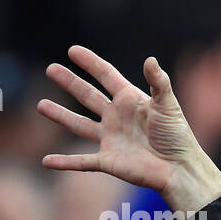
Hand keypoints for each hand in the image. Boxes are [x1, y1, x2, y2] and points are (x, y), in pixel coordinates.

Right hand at [37, 46, 220, 210]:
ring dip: (60, 115)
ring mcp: (111, 139)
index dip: (90, 63)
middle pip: (88, 96)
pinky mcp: (108, 161)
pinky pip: (81, 161)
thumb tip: (150, 59)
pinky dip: (64, 162)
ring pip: (79, 124)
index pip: (106, 76)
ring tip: (41, 105)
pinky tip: (47, 161)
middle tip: (50, 69)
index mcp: (130, 101)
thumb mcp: (168, 105)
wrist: (180, 169)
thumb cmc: (177, 136)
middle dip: (70, 82)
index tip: (73, 50)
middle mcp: (117, 118)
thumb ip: (159, 83)